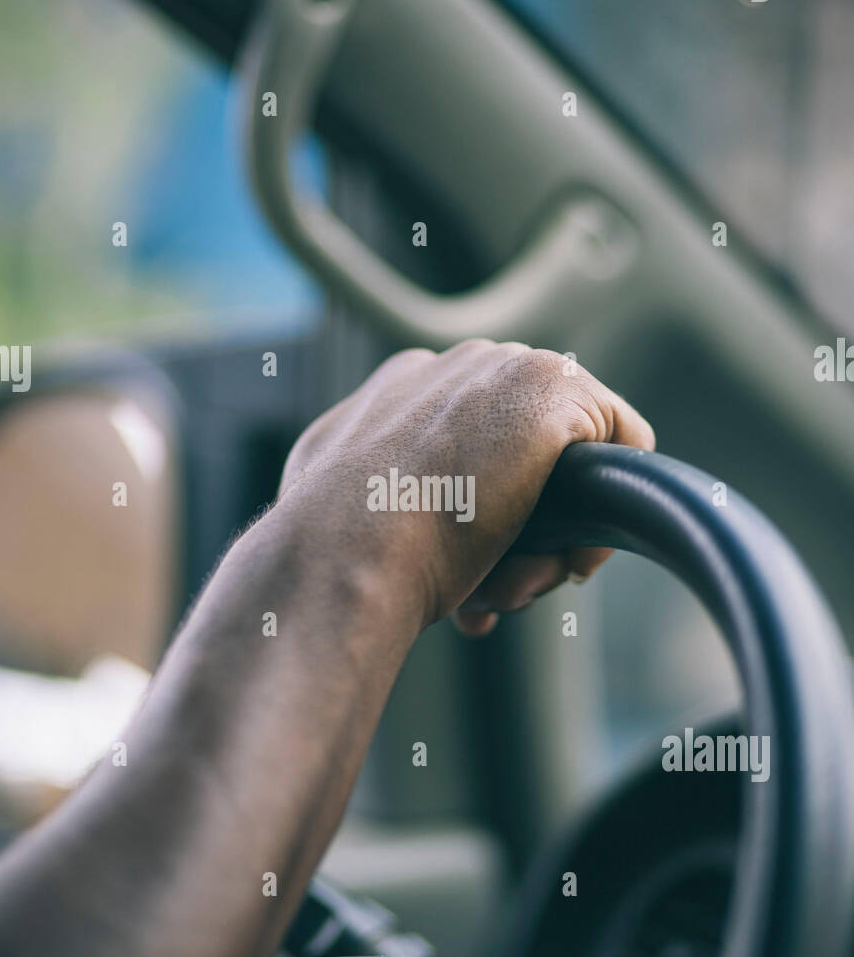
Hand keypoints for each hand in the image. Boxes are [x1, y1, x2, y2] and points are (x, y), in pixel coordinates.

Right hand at [278, 340, 654, 634]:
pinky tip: (570, 563)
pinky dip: (607, 511)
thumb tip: (389, 493)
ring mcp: (512, 371)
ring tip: (510, 591)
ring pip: (574, 460)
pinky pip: (625, 443)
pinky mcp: (556, 395)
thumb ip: (372, 474)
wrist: (347, 551)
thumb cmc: (335, 545)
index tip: (474, 562)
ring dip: (551, 538)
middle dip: (526, 525)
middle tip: (501, 587)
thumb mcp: (332, 495)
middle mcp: (463, 364)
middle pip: (534, 449)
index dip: (488, 505)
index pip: (483, 436)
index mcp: (406, 382)